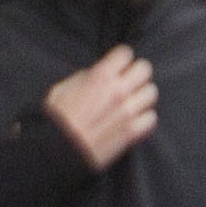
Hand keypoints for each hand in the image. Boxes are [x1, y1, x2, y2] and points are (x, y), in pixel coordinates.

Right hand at [45, 47, 159, 172]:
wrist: (55, 153)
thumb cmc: (55, 122)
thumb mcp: (62, 89)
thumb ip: (85, 77)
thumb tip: (97, 75)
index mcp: (100, 77)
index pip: (125, 53)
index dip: (120, 60)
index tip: (117, 67)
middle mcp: (118, 91)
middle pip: (144, 69)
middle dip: (135, 74)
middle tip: (127, 83)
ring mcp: (127, 112)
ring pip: (151, 92)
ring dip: (141, 96)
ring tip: (131, 103)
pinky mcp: (131, 132)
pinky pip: (151, 118)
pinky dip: (144, 119)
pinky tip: (133, 121)